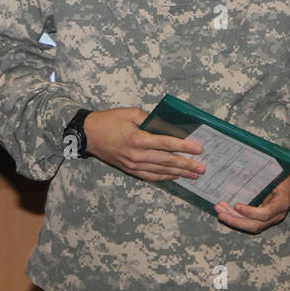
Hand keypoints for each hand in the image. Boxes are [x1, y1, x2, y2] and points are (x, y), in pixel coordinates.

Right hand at [83, 107, 204, 181]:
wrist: (88, 135)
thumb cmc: (109, 121)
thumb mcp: (130, 113)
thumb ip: (150, 119)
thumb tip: (167, 126)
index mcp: (138, 138)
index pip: (166, 144)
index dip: (184, 147)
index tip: (198, 149)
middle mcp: (136, 154)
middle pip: (167, 161)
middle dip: (186, 164)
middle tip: (202, 168)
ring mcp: (132, 165)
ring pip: (160, 171)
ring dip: (179, 174)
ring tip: (193, 175)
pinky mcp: (129, 170)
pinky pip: (150, 176)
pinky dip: (164, 177)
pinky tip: (174, 177)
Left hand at [214, 169, 289, 233]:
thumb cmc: (286, 175)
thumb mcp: (278, 173)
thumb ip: (264, 172)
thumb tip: (246, 158)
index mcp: (281, 203)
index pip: (265, 214)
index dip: (250, 212)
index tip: (236, 205)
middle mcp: (277, 215)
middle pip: (255, 225)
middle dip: (236, 220)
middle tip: (220, 212)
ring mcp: (271, 218)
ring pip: (251, 226)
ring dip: (234, 220)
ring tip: (219, 212)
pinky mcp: (264, 218)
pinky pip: (250, 222)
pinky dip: (237, 218)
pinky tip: (226, 212)